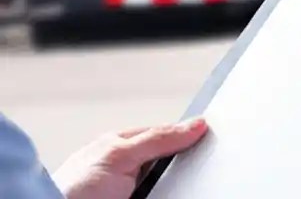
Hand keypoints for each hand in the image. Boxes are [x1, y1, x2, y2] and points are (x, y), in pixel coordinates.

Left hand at [52, 117, 207, 198]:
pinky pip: (167, 195)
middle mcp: (129, 167)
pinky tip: (175, 194)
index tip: (211, 136)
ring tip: (180, 186)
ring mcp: (133, 189)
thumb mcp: (121, 155)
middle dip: (184, 164)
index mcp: (123, 145)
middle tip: (195, 167)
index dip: (189, 135)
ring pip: (171, 183)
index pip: (167, 133)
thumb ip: (159, 138)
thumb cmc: (74, 189)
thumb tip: (196, 124)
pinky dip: (174, 194)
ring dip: (179, 185)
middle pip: (171, 161)